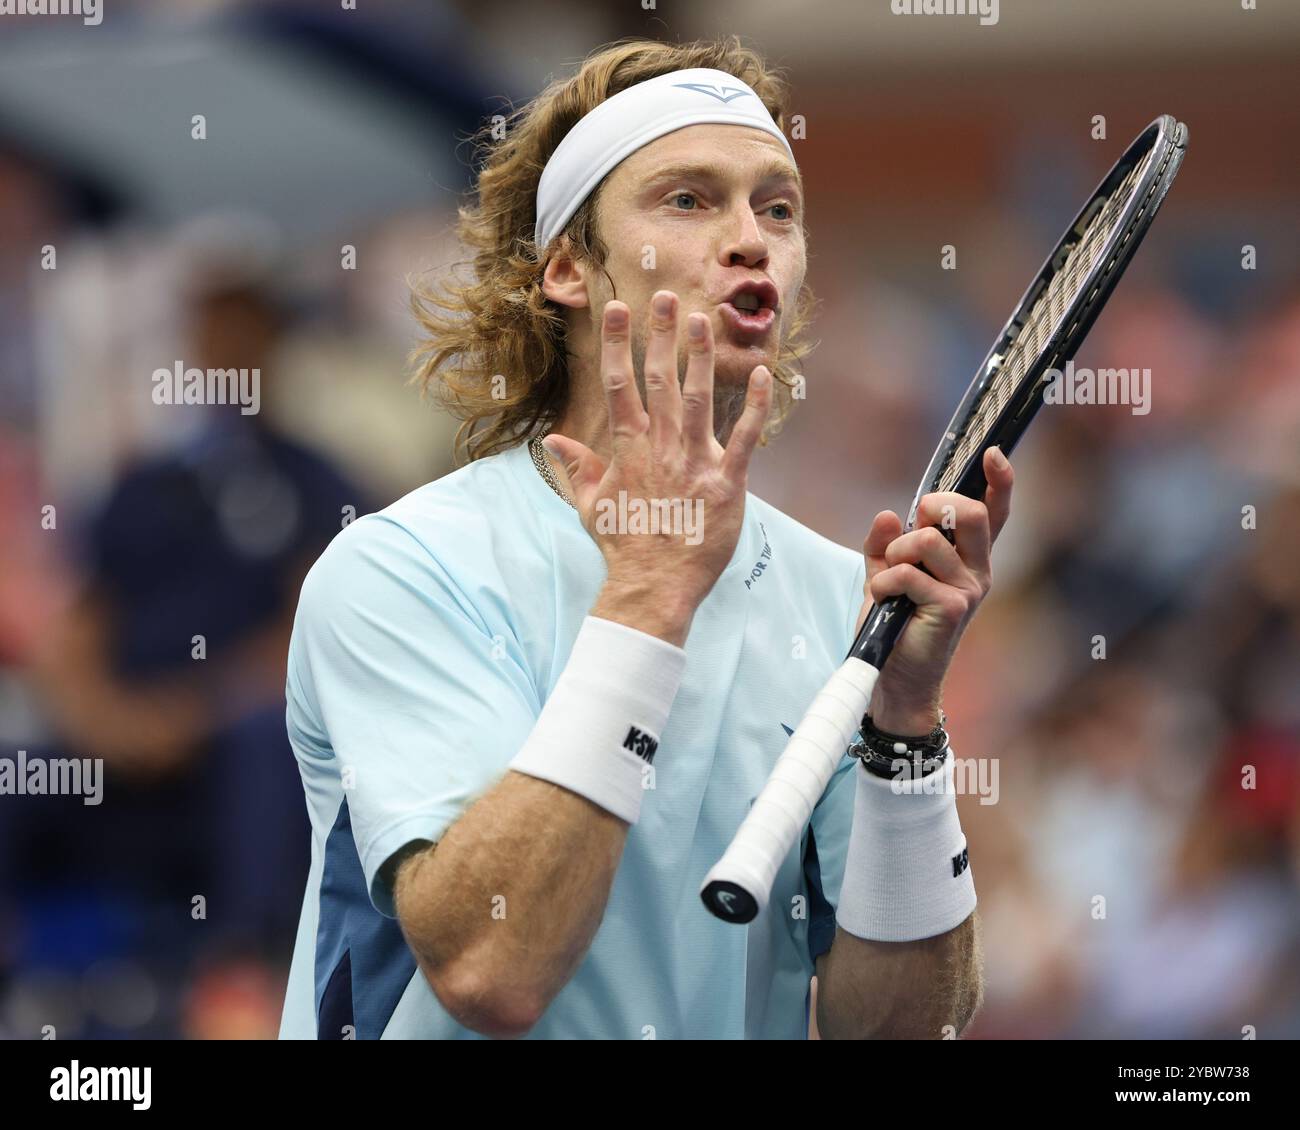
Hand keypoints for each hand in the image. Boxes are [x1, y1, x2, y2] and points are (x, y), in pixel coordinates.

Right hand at [542, 291, 772, 638]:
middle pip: (660, 380)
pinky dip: (756, 406)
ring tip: (702, 320)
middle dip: (663, 335)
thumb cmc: (624, 547)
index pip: (620, 385)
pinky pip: (745, 438)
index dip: (619, 343)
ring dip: (701, 357)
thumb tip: (554, 441)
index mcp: (629, 449)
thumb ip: (578, 468)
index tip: (618, 309)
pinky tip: (764, 375)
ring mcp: (695, 463)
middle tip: (666, 296)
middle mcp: (661, 447)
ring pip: (700, 398)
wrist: (654, 586)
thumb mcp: (591, 506)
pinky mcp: (728, 484)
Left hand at [855, 446, 1014, 732]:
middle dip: (931, 508)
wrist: (894, 677)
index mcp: (967, 559)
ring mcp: (969, 589)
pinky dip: (883, 581)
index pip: (993, 513)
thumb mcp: (885, 574)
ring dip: (895, 554)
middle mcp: (978, 571)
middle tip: (908, 536)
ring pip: (928, 540)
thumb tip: (887, 515)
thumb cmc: (894, 625)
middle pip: (969, 512)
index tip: (992, 453)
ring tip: (888, 581)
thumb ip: (885, 544)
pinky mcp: (952, 607)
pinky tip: (883, 600)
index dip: (999, 481)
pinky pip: (907, 572)